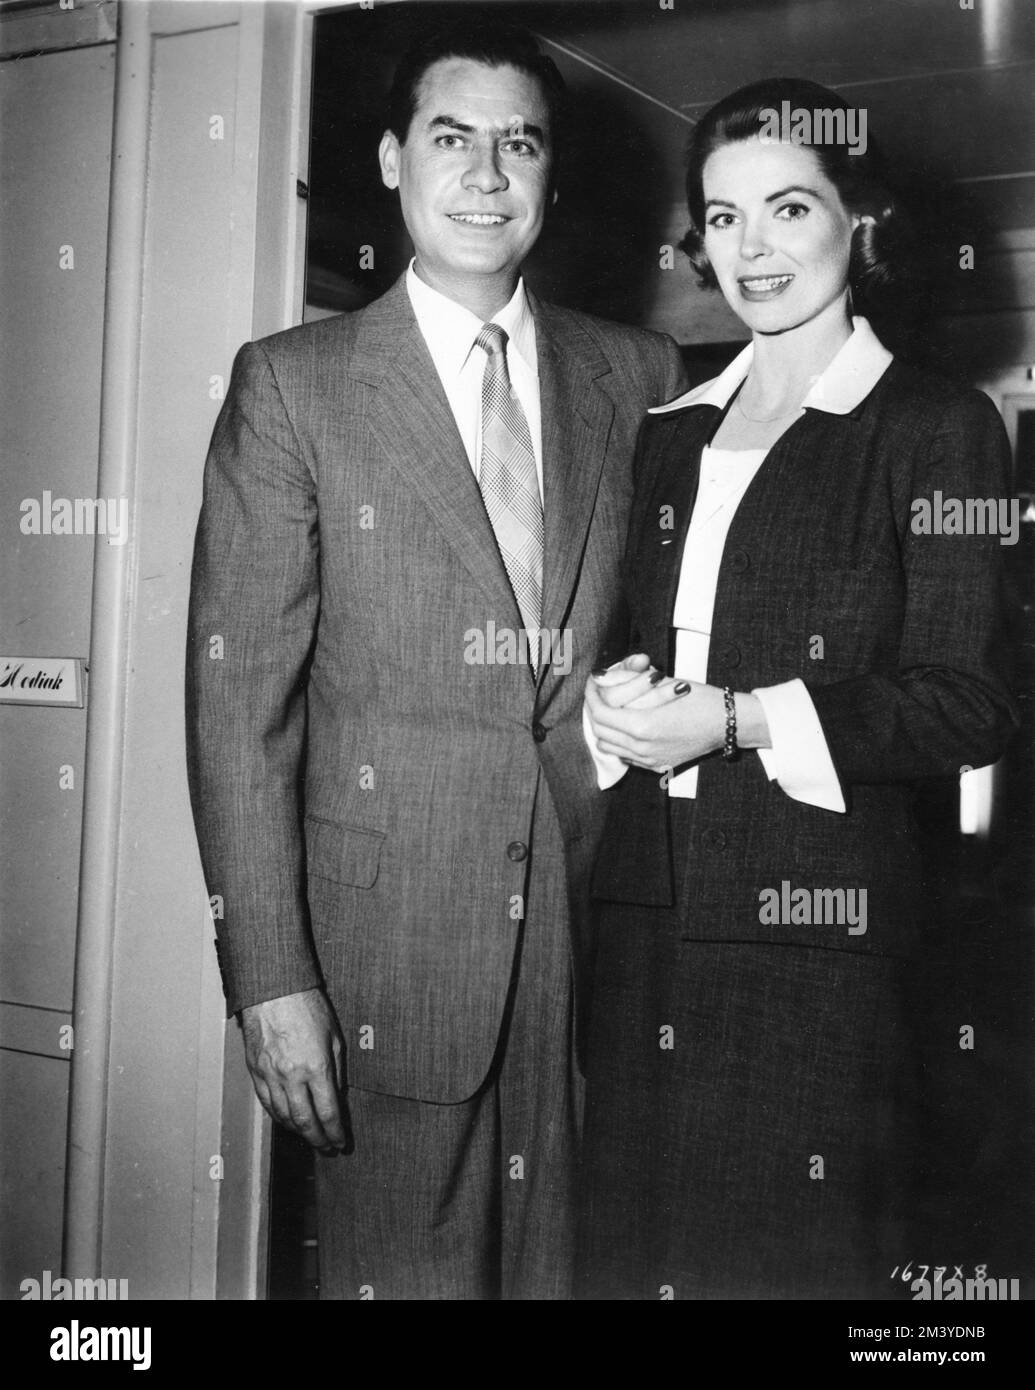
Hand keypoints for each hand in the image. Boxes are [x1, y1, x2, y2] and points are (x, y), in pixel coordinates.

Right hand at [240, 987, 347, 1153]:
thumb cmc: (307, 1008)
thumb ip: (336, 1070)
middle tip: (327, 1149)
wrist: (273, 991)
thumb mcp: (334, 1037)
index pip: (328, 1112)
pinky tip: (288, 1121)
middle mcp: (292, 1076)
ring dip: (298, 1132)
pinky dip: (279, 1118)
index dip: (336, 1133)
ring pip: (284, 1117)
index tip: (341, 1142)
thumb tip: (337, 1096)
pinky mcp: (255, 1072)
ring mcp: (270, 1076)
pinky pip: (267, 1104)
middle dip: (318, 1140)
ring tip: (310, 1137)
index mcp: (317, 1067)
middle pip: (305, 1122)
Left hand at [586, 662, 724, 771]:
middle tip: (599, 694)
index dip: (591, 695)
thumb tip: (600, 677)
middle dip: (595, 710)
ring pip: (609, 747)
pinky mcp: (656, 766)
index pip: (600, 713)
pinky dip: (619, 742)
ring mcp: (649, 760)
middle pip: (600, 731)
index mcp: (642, 726)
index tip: (593, 682)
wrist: (727, 723)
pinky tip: (628, 726)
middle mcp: (642, 748)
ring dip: (605, 728)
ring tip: (612, 710)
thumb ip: (628, 681)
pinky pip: (626, 756)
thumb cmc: (699, 698)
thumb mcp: (663, 683)